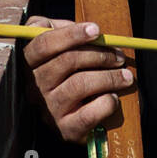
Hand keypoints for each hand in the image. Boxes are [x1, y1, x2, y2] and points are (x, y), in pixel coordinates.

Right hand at [22, 15, 132, 143]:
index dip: (71, 34)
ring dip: (109, 77)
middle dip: (99, 55)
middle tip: (119, 56)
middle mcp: (35, 87)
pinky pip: (87, 115)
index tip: (96, 30)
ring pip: (80, 84)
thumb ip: (61, 29)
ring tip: (126, 76)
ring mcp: (48, 109)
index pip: (44, 44)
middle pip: (67, 61)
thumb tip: (84, 28)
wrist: (73, 115)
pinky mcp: (65, 130)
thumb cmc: (69, 72)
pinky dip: (105, 103)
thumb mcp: (58, 46)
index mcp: (30, 63)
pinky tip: (113, 97)